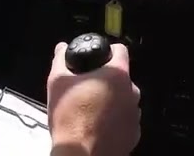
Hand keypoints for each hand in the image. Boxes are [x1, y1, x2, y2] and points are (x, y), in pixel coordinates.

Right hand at [46, 41, 140, 155]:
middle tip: (88, 90)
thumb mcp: (57, 83)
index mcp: (117, 74)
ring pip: (125, 99)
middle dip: (107, 81)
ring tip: (92, 110)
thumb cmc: (70, 118)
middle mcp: (132, 91)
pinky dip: (116, 120)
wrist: (80, 155)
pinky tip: (99, 126)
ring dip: (113, 101)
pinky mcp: (134, 133)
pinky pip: (126, 119)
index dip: (108, 52)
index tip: (98, 59)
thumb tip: (62, 48)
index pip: (120, 50)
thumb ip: (61, 60)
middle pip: (122, 77)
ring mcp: (135, 114)